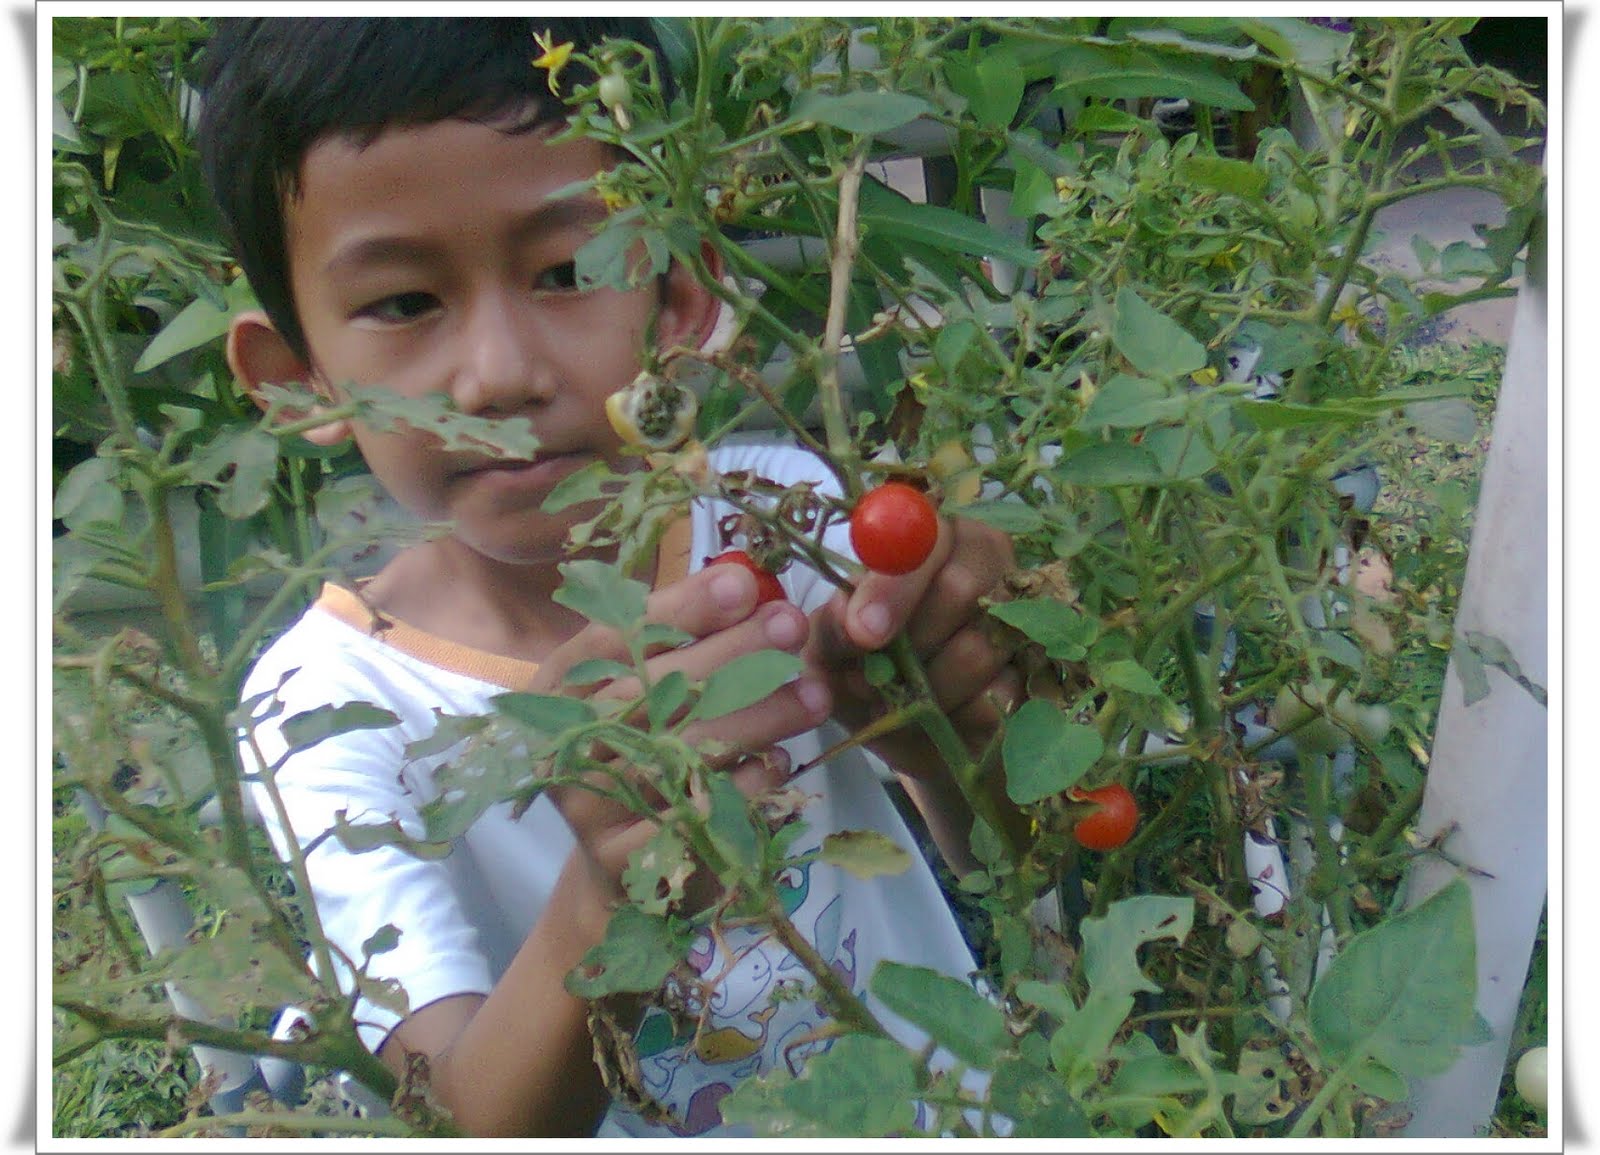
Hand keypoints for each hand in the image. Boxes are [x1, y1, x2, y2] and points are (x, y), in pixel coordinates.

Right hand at [529, 563, 832, 918]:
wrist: (620, 866)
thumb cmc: (644, 754)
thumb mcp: (649, 692)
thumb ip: (683, 642)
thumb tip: (747, 584)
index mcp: (558, 692)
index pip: (610, 640)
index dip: (676, 609)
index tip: (740, 584)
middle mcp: (564, 747)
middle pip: (649, 692)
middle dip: (730, 655)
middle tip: (791, 627)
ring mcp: (589, 807)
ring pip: (679, 753)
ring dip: (756, 718)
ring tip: (814, 694)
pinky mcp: (623, 860)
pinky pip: (693, 815)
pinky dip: (742, 786)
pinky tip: (779, 763)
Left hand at [805, 513, 1021, 780]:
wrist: (902, 729)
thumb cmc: (859, 669)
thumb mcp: (830, 648)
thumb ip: (834, 630)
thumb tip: (857, 627)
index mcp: (929, 536)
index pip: (922, 537)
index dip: (893, 586)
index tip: (864, 632)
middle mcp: (984, 557)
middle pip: (958, 589)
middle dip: (910, 644)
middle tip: (874, 680)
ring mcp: (1020, 611)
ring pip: (978, 649)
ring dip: (928, 690)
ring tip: (899, 702)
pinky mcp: (1036, 671)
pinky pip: (999, 697)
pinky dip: (956, 718)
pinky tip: (938, 720)